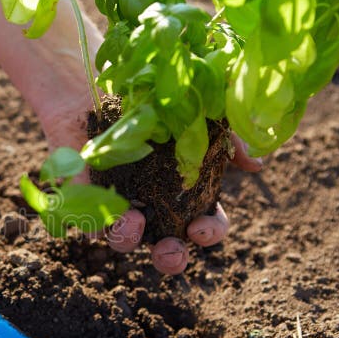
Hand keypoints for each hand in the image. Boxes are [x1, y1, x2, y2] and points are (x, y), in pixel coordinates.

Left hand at [40, 106, 262, 274]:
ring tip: (132, 221)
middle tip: (169, 251)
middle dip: (171, 258)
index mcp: (184, 190)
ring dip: (129, 239)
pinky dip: (93, 221)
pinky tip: (99, 211)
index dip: (208, 233)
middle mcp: (151, 203)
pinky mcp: (81, 194)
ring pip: (123, 239)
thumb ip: (227, 137)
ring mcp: (115, 202)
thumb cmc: (151, 98)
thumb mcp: (195, 111)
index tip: (200, 228)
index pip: (204, 224)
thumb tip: (257, 165)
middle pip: (165, 247)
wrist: (97, 79)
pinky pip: (85, 218)